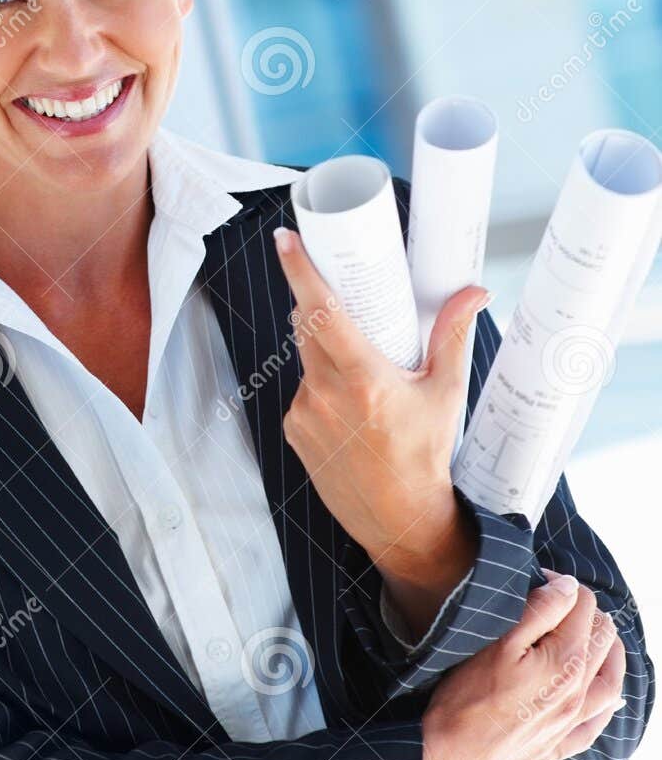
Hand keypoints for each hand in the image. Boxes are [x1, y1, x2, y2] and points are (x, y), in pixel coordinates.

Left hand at [272, 224, 486, 600]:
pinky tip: (348, 408)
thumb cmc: (425, 454)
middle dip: (320, 305)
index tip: (285, 239)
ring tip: (363, 376)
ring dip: (327, 353)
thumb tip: (474, 292)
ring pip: (307, 359)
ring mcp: (304, 412)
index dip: (300, 270)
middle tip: (342, 295)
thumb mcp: (444, 393)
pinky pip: (303, 389)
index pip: (323, 311)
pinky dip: (322, 386)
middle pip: (309, 326)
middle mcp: (326, 393)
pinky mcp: (293, 429)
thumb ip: (451, 335)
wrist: (399, 520)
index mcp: (363, 379)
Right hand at [420, 574, 625, 759]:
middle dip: (588, 611)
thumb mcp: (498, 643)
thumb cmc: (467, 699)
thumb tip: (570, 588)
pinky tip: (600, 694)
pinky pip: (598, 723)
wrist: (450, 758)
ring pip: (611, 680)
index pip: (584, 607)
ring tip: (595, 635)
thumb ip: (539, 611)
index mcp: (566, 662)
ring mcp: (572, 722)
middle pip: (604, 638)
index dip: (564, 585)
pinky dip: (607, 703)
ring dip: (608, 651)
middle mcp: (578, 693)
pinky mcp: (560, 745)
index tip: (541, 579)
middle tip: (560, 600)